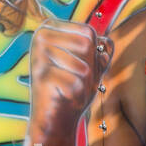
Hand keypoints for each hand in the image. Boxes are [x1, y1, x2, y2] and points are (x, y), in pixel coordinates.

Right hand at [28, 20, 112, 142]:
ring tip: (71, 89)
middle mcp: (40, 36)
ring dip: (85, 84)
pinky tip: (64, 97)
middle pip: (87, 45)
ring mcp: (38, 54)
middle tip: (76, 80)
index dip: (94, 55)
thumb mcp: (91, 66)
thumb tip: (107, 42)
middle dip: (90, 69)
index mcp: (51, 28)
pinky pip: (76, 83)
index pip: (88, 32)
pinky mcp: (39, 75)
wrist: (55, 118)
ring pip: (84, 66)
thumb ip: (101, 51)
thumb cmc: (72, 89)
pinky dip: (76, 95)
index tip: (79, 67)